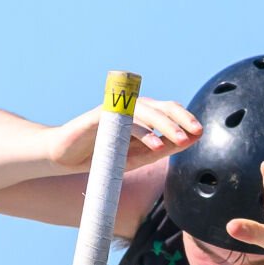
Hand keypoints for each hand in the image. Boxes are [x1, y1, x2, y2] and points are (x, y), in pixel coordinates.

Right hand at [48, 96, 200, 174]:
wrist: (64, 158)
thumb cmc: (101, 156)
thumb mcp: (137, 157)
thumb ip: (162, 147)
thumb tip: (189, 140)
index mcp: (140, 114)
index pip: (167, 110)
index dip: (185, 118)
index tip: (200, 132)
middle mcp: (129, 107)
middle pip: (160, 106)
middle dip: (181, 118)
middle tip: (196, 132)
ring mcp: (115, 110)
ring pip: (146, 111)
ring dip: (166, 126)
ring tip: (181, 141)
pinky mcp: (101, 116)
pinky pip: (125, 122)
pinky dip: (142, 132)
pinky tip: (154, 145)